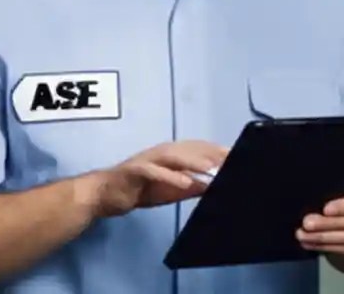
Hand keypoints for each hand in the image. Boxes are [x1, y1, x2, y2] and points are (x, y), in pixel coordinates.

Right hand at [93, 140, 227, 217]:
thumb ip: (192, 186)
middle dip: (210, 152)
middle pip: (188, 148)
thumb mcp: (171, 190)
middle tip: (231, 159)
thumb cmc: (139, 190)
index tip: (238, 156)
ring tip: (211, 169)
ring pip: (171, 156)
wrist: (105, 194)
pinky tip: (184, 183)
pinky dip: (169, 176)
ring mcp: (146, 160)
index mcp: (170, 155)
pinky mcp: (134, 170)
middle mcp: (159, 153)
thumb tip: (215, 185)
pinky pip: (153, 172)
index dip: (217, 151)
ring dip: (192, 161)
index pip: (197, 149)